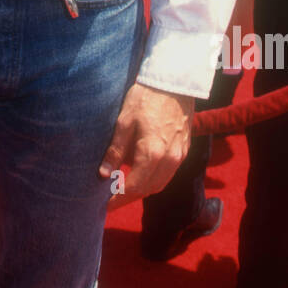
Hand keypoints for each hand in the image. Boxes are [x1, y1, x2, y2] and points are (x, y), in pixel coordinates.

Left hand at [99, 83, 193, 208]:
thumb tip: (103, 173)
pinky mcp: (184, 149)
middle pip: (148, 189)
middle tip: (111, 200)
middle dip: (129, 198)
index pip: (134, 187)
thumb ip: (115, 150)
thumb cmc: (146, 98)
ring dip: (143, 190)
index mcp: (152, 153)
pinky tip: (142, 174)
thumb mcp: (124, 121)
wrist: (174, 81)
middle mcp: (170, 159)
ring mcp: (179, 155)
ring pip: (161, 183)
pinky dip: (155, 179)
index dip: (118, 198)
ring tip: (124, 190)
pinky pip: (169, 173)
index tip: (104, 206)